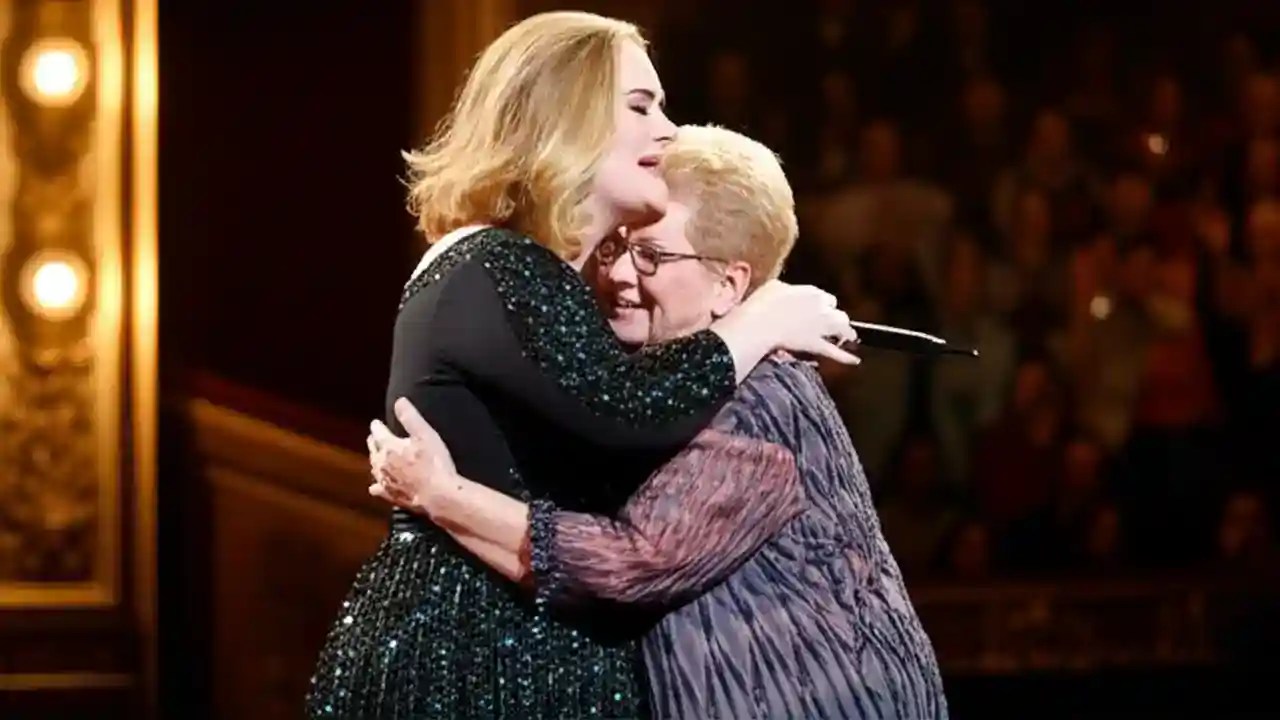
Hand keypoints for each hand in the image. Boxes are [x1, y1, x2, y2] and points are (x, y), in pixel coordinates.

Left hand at [366, 397, 457, 516]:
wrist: (437, 495)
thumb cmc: (434, 462)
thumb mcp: (425, 434)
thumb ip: (410, 417)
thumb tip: (399, 400)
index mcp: (389, 446)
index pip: (378, 432)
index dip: (377, 426)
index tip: (376, 423)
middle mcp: (382, 463)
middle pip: (373, 449)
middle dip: (374, 441)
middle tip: (374, 436)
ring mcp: (384, 480)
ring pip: (374, 468)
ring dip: (374, 460)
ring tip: (375, 456)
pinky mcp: (390, 495)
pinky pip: (378, 489)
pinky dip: (375, 485)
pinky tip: (374, 486)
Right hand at [713, 280, 859, 365]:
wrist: (760, 323)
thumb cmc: (763, 303)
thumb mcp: (775, 286)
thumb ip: (787, 289)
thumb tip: (787, 292)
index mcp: (813, 293)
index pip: (827, 299)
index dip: (824, 306)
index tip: (818, 311)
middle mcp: (822, 309)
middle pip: (839, 314)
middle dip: (837, 319)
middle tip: (834, 326)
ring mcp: (821, 328)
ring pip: (843, 330)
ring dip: (846, 333)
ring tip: (847, 338)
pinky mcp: (816, 345)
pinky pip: (834, 352)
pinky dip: (846, 357)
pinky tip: (855, 360)